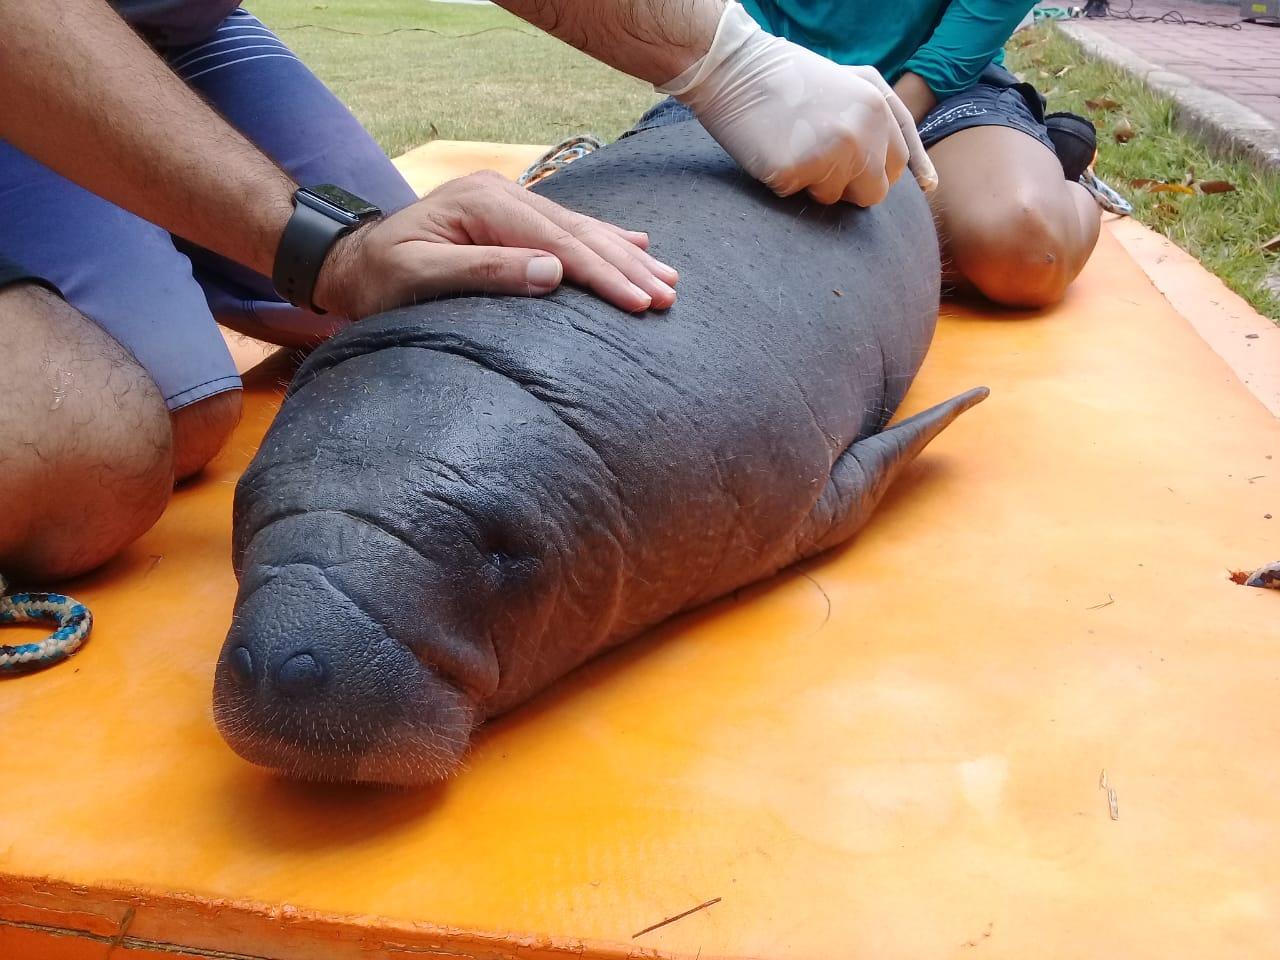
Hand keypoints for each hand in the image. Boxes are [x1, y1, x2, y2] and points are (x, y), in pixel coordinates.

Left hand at [313, 170, 678, 319]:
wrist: (350, 261)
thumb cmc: (380, 278)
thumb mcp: (420, 277)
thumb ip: (485, 270)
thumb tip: (553, 272)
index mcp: (484, 205)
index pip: (559, 244)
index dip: (603, 275)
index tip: (640, 302)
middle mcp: (502, 195)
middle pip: (578, 233)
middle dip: (628, 267)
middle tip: (669, 296)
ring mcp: (508, 203)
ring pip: (581, 229)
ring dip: (626, 256)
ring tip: (669, 278)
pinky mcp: (510, 217)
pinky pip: (568, 228)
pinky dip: (605, 240)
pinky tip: (635, 244)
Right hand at [660, 3, 937, 204]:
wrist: (734, 67)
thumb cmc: (795, 79)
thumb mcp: (856, 85)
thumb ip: (893, 125)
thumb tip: (930, 185)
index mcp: (880, 111)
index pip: (895, 169)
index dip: (869, 168)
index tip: (845, 156)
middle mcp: (860, 135)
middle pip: (871, 193)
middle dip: (847, 183)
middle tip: (816, 149)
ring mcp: (826, 155)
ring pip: (833, 199)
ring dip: (813, 182)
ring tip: (793, 143)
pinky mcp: (791, 172)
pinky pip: (796, 197)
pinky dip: (783, 181)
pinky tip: (772, 150)